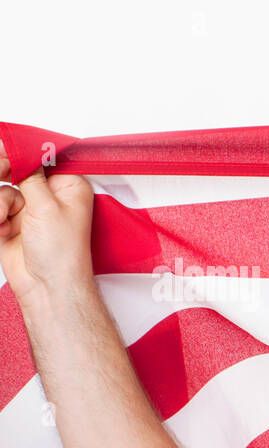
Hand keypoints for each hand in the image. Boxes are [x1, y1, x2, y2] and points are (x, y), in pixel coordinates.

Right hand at [0, 140, 95, 313]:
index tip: (4, 146)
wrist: (47, 286)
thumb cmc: (62, 254)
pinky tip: (3, 228)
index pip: (43, 157)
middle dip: (4, 171)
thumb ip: (30, 175)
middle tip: (0, 173)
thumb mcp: (46, 206)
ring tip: (4, 217)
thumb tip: (21, 151)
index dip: (21, 150)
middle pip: (18, 168)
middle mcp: (50, 195)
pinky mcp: (12, 220)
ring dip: (0, 202)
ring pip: (3, 187)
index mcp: (69, 186)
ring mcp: (30, 208)